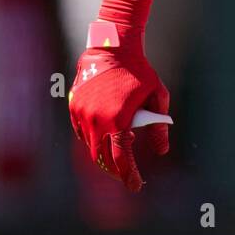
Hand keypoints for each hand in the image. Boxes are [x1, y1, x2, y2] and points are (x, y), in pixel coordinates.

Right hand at [68, 22, 169, 191]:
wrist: (111, 47)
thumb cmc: (139, 72)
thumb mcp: (158, 97)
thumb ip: (159, 126)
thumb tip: (161, 151)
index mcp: (118, 120)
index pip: (121, 158)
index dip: (129, 175)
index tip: (136, 186)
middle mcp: (96, 120)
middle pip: (102, 158)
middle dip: (115, 170)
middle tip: (127, 175)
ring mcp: (81, 114)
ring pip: (90, 146)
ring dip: (103, 155)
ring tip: (117, 156)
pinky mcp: (73, 107)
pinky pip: (81, 132)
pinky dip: (92, 140)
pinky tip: (104, 140)